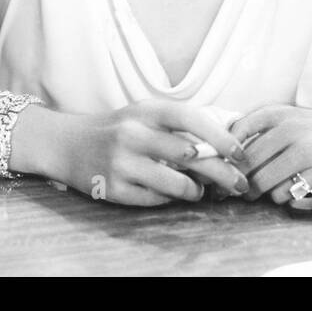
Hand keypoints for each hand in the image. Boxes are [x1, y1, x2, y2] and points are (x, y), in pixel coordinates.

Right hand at [60, 100, 247, 207]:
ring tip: (199, 190)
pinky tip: (171, 193)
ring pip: (177, 183)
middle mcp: (134, 134)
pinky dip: (170, 199)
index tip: (241, 154)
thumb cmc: (120, 128)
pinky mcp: (114, 188)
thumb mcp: (147, 115)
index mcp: (148, 110)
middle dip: (222, 173)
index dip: (221, 137)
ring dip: (197, 191)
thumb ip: (181, 126)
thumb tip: (224, 149)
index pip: (192, 119)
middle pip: (191, 156)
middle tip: (240, 184)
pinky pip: (156, 200)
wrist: (70, 144)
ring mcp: (122, 162)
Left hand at [230, 106, 311, 211]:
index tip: (224, 174)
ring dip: (270, 195)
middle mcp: (296, 133)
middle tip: (244, 192)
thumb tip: (214, 157)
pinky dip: (291, 202)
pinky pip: (295, 202)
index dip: (225, 164)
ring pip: (273, 191)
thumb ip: (249, 130)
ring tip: (277, 187)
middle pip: (252, 172)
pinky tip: (298, 191)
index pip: (236, 143)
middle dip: (243, 187)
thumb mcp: (281, 118)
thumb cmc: (310, 130)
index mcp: (279, 116)